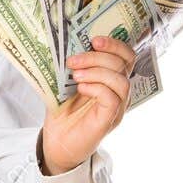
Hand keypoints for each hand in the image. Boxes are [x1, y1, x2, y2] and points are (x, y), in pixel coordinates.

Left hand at [39, 35, 135, 175]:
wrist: (56, 142)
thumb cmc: (62, 112)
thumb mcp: (64, 82)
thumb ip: (71, 65)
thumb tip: (64, 43)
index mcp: (111, 79)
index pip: (127, 56)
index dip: (115, 44)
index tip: (94, 40)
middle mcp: (119, 92)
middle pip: (124, 65)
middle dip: (98, 57)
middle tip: (73, 60)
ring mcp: (117, 107)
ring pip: (121, 81)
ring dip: (96, 72)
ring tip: (75, 75)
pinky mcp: (109, 120)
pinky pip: (112, 99)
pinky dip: (96, 88)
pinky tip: (80, 88)